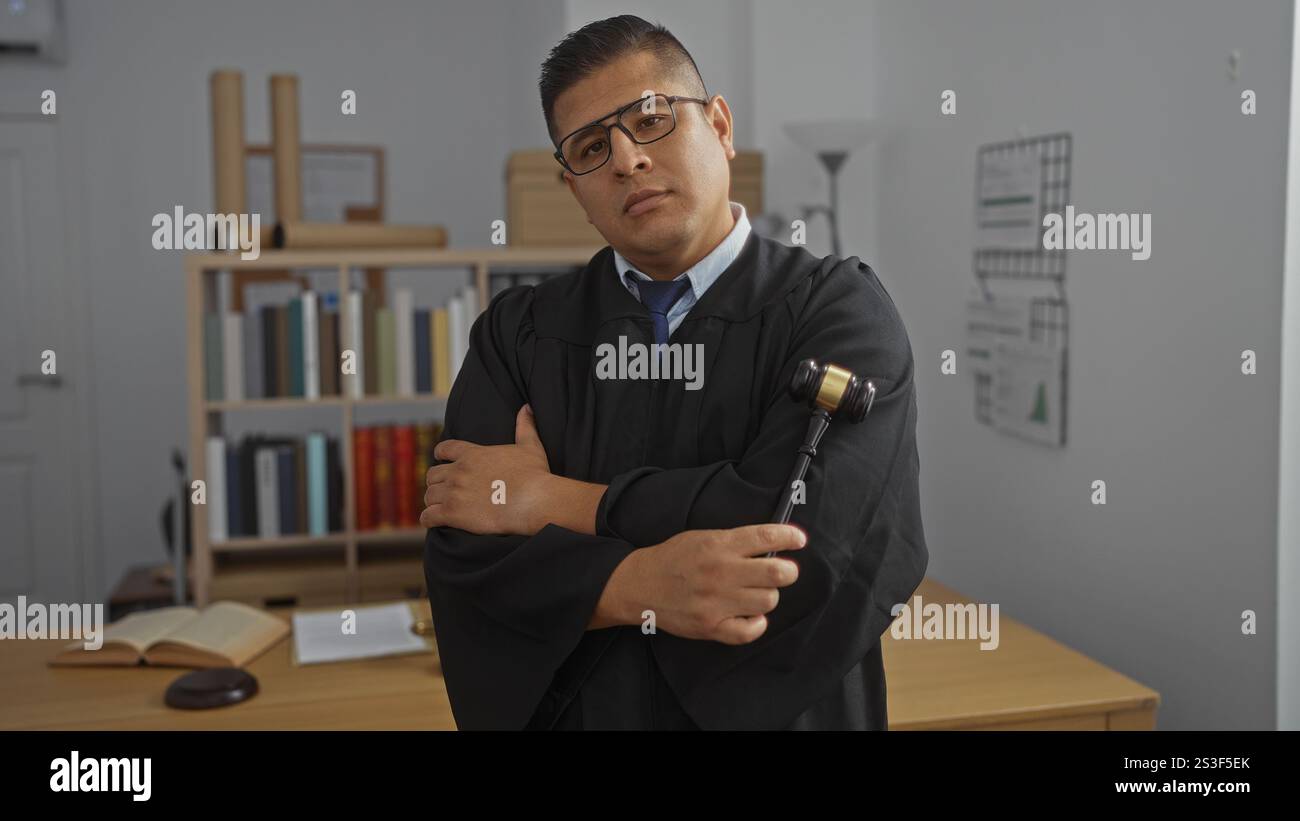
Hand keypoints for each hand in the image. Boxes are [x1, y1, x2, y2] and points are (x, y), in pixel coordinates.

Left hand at [420, 405, 552, 534]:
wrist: (532, 500)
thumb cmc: (533, 474)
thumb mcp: (530, 446)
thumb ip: (524, 426)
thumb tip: (526, 408)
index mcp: (472, 454)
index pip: (444, 449)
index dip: (440, 454)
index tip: (440, 459)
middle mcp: (458, 471)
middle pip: (433, 475)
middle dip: (436, 482)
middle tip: (443, 490)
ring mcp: (453, 492)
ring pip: (429, 495)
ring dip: (433, 501)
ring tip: (438, 507)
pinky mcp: (452, 513)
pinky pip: (428, 516)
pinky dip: (428, 519)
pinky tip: (433, 521)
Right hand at [600, 524, 805, 643]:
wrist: (640, 585)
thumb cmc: (674, 558)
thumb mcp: (703, 537)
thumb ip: (735, 541)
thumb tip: (772, 545)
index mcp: (719, 545)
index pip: (767, 537)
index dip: (790, 537)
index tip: (799, 539)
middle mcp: (721, 572)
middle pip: (777, 574)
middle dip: (788, 572)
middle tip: (784, 571)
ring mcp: (716, 601)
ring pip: (768, 601)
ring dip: (768, 596)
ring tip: (757, 593)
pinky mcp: (710, 626)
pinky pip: (750, 631)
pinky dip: (757, 624)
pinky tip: (751, 616)